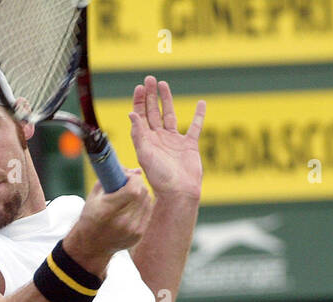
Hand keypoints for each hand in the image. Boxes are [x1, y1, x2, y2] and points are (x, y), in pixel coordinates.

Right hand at [65, 170, 154, 271]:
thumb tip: (137, 171)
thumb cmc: (91, 217)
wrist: (92, 246)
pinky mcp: (139, 235)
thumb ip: (113, 178)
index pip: (134, 189)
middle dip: (137, 184)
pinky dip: (142, 205)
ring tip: (127, 198)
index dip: (133, 179)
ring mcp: (132, 230)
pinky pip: (147, 211)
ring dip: (140, 194)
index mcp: (108, 211)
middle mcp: (122, 222)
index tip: (126, 177)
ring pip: (147, 200)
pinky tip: (131, 207)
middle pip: (142, 193)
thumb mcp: (94, 195)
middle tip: (126, 185)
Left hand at [129, 76, 204, 199]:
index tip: (140, 87)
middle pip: (153, 112)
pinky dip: (198, 115)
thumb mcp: (145, 154)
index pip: (140, 116)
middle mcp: (159, 139)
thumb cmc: (160, 177)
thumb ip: (138, 134)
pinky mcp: (189, 145)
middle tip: (150, 79)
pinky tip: (201, 103)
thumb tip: (131, 114)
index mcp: (146, 140)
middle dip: (150, 96)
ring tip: (164, 85)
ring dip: (167, 100)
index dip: (139, 101)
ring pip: (169, 115)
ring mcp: (174, 141)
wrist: (179, 192)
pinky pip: (195, 126)